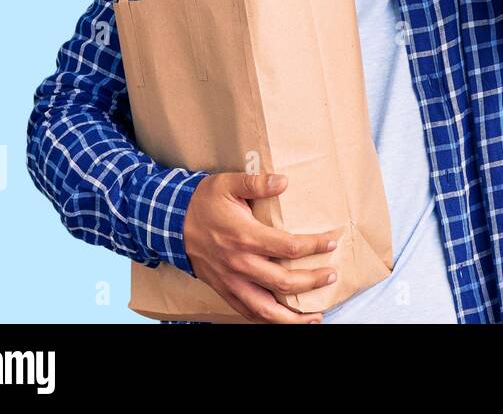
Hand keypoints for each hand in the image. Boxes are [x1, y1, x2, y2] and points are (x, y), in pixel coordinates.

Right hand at [183, 172, 341, 323]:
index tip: (332, 242)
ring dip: (293, 317)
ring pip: (266, 309)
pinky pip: (247, 312)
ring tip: (315, 316)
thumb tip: (284, 181)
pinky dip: (268, 320)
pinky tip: (284, 320)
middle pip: (284, 282)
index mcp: (245, 237)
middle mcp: (240, 264)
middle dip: (313, 282)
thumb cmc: (203, 202)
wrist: (170, 223)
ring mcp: (231, 281)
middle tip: (331, 276)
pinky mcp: (224, 290)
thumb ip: (256, 183)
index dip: (315, 246)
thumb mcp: (228, 184)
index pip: (289, 247)